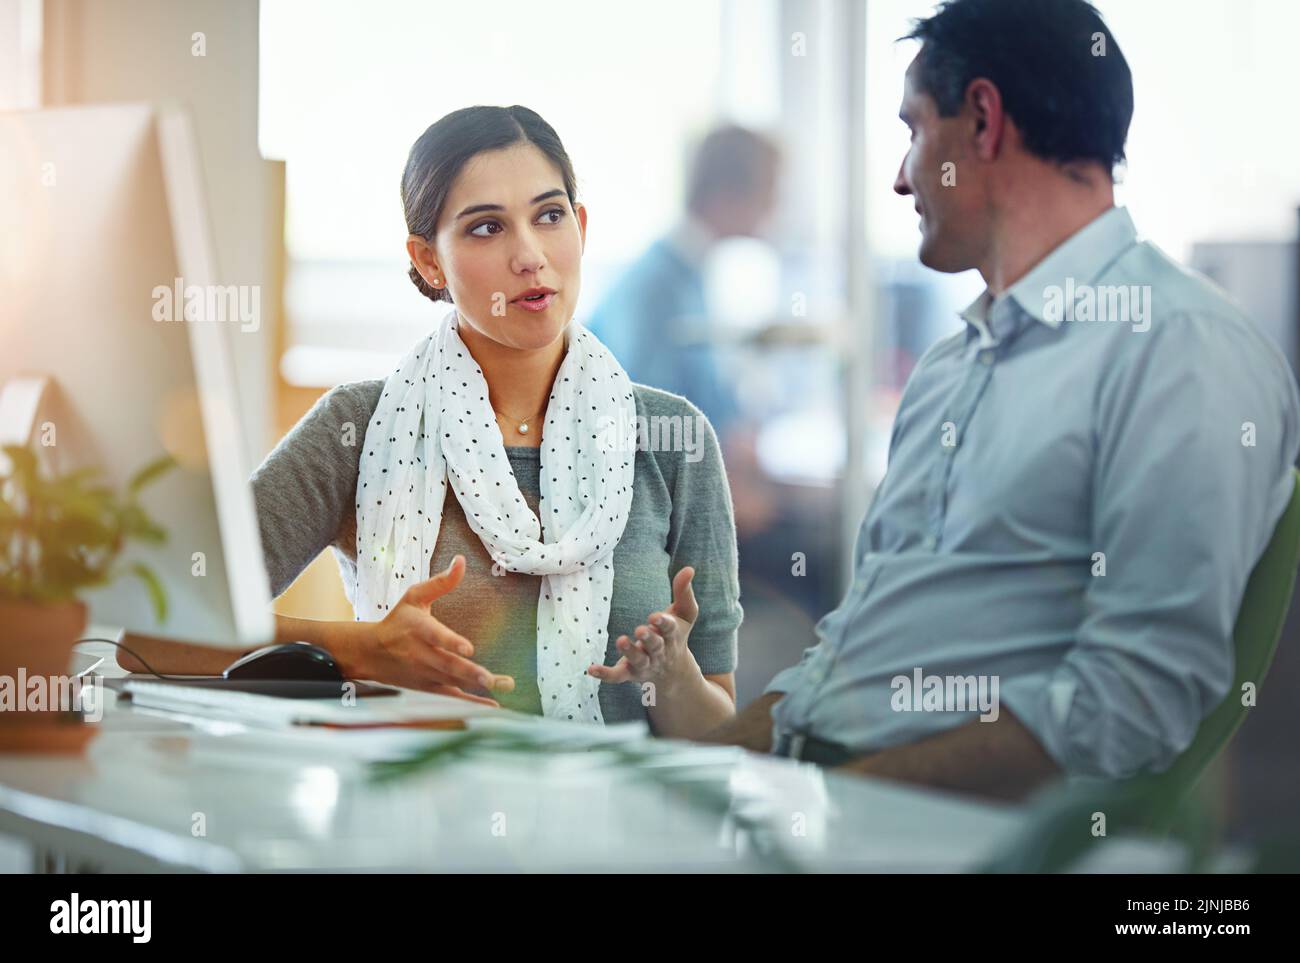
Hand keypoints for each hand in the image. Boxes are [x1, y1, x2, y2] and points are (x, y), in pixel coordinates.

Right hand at [360, 555, 513, 705]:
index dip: (451, 642)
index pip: (436, 636)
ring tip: (502, 686)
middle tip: (491, 679)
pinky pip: (450, 698)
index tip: (468, 649)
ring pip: (452, 682)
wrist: (370, 653)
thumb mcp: (414, 596)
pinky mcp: (427, 687)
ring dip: (477, 687)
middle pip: (447, 665)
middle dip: (470, 673)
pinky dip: (470, 704)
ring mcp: (424, 674)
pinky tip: (492, 708)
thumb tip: (461, 561)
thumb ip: (441, 583)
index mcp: (418, 629)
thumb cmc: (397, 621)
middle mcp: (421, 654)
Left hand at [587, 566, 699, 686]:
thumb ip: (684, 592)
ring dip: (629, 652)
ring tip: (621, 640)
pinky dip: (605, 674)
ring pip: (638, 660)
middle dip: (649, 639)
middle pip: (655, 646)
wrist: (673, 673)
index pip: (670, 629)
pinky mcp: (629, 673)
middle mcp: (659, 652)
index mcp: (672, 636)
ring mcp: (644, 664)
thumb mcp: (684, 614)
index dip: (663, 623)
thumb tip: (688, 568)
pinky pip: (617, 676)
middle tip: (641, 630)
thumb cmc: (676, 635)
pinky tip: (591, 669)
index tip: (655, 617)